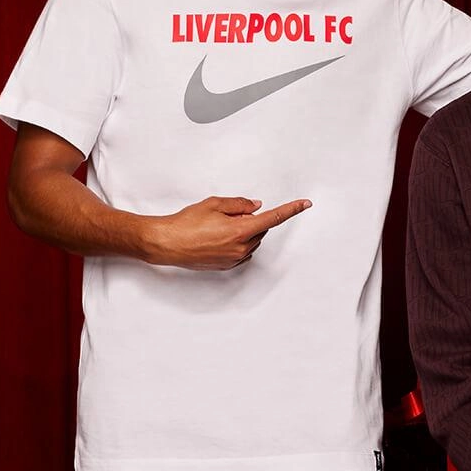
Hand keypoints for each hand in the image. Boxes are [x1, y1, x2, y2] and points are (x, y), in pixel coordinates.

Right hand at [145, 196, 310, 269]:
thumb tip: (256, 207)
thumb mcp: (214, 204)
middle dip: (250, 219)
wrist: (165, 243)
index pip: (273, 218)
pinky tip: (216, 238)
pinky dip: (237, 242)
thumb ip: (239, 204)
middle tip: (226, 215)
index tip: (305, 204)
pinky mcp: (227, 266)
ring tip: (215, 227)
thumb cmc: (186, 223)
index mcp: (240, 231)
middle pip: (259, 229)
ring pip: (251, 240)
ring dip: (243, 231)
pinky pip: (242, 251)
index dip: (291, 209)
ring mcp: (234, 259)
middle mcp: (241, 248)